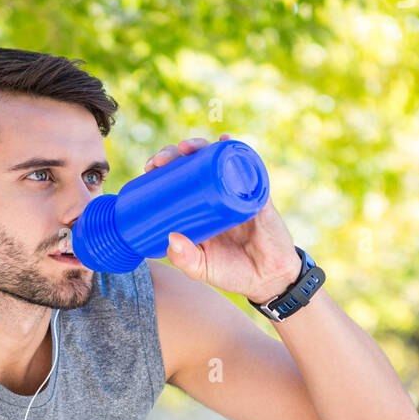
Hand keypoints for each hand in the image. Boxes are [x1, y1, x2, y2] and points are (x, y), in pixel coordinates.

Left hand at [143, 135, 301, 303]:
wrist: (268, 279)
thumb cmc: (232, 272)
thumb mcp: (201, 269)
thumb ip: (184, 259)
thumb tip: (171, 238)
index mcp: (201, 208)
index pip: (179, 181)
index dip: (164, 170)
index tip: (150, 167)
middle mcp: (217, 195)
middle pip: (194, 165)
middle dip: (176, 154)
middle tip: (162, 159)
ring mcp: (237, 191)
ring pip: (217, 161)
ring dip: (201, 147)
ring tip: (186, 148)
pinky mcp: (257, 194)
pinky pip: (249, 167)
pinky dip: (237, 151)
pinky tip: (225, 140)